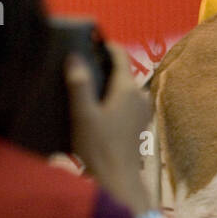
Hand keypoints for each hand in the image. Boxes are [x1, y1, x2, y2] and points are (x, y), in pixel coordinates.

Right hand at [67, 43, 151, 213]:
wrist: (117, 179)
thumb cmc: (98, 147)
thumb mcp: (83, 115)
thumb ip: (79, 85)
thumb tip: (74, 57)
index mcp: (127, 89)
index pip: (120, 56)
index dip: (107, 45)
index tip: (92, 39)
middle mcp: (139, 95)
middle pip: (121, 71)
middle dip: (103, 64)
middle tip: (81, 62)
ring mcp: (142, 109)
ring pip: (124, 86)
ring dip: (107, 82)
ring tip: (84, 84)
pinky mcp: (139, 122)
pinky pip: (125, 100)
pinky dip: (112, 96)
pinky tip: (95, 106)